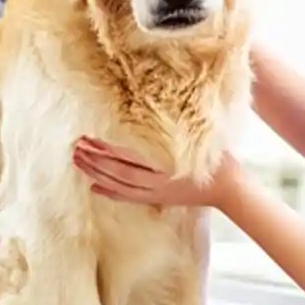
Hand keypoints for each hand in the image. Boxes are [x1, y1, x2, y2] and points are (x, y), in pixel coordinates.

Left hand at [71, 136, 239, 208]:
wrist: (228, 189)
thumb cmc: (217, 159)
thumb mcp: (201, 138)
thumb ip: (181, 127)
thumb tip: (163, 106)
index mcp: (166, 165)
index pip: (129, 157)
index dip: (106, 149)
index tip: (88, 139)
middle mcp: (157, 181)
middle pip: (118, 172)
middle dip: (95, 161)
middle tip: (76, 148)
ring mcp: (156, 193)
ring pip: (120, 185)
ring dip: (97, 174)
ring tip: (78, 162)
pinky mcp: (157, 199)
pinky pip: (128, 197)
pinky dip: (110, 192)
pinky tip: (94, 187)